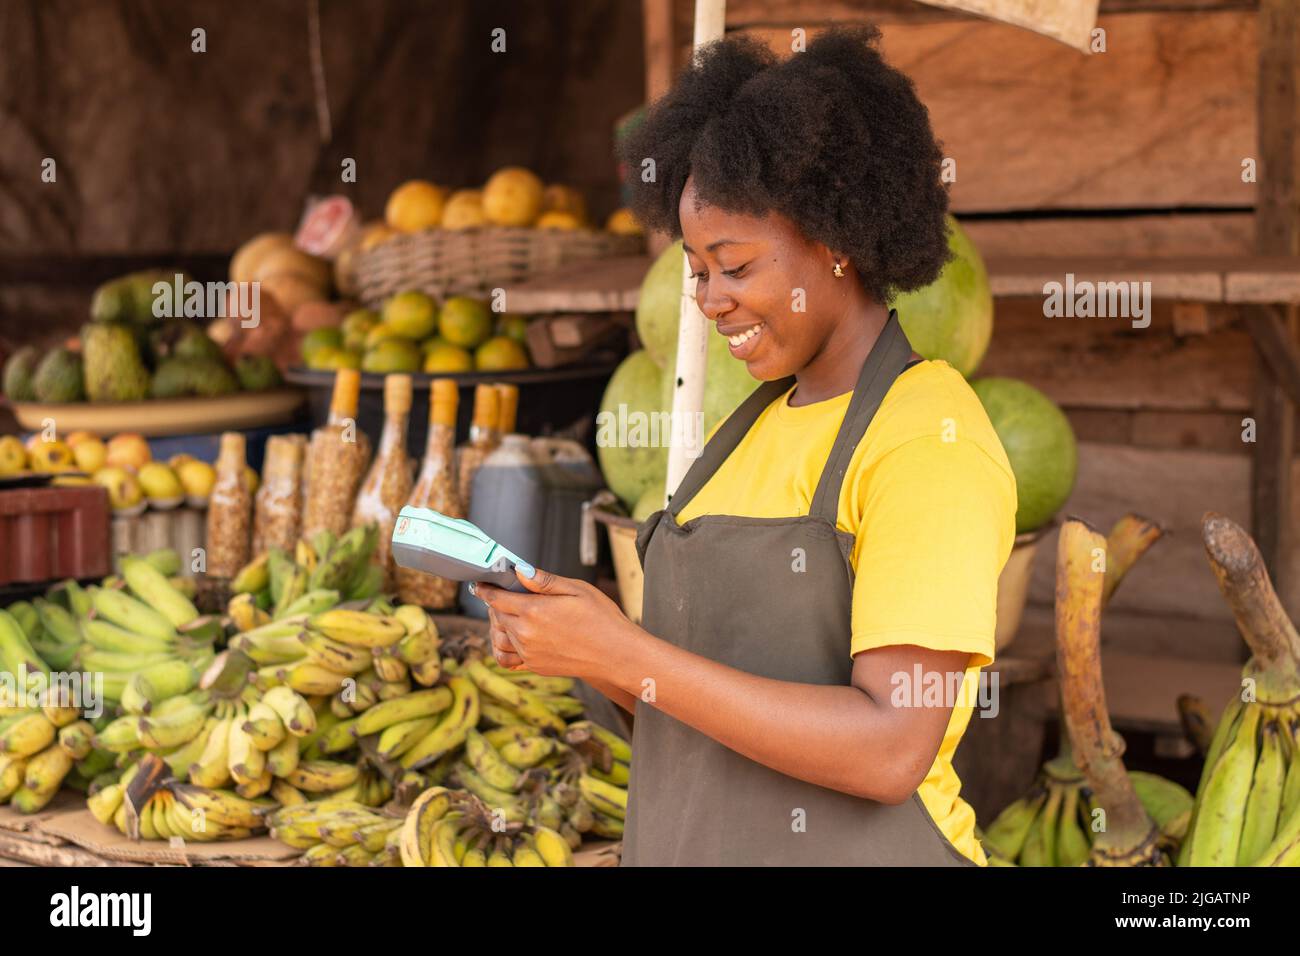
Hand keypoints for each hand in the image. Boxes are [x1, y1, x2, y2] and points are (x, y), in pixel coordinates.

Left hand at [474, 566, 631, 679]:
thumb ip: (544, 581)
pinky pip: (508, 658)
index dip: (486, 590)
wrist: (617, 654)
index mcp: (534, 611)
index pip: (497, 599)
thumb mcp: (576, 589)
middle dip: (495, 606)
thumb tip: (519, 570)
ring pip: (500, 638)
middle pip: (497, 617)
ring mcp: (529, 653)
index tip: (479, 585)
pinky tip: (514, 639)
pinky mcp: (535, 667)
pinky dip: (505, 647)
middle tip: (502, 596)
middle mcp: (526, 634)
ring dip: (499, 626)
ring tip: (508, 616)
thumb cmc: (601, 618)